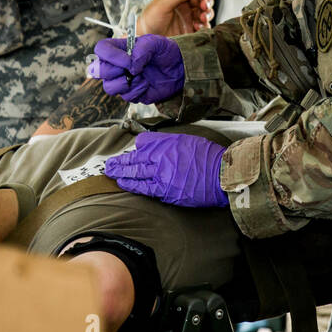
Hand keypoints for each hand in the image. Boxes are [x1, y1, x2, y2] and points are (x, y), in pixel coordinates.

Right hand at [90, 34, 184, 102]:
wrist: (179, 68)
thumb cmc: (165, 52)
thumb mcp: (156, 43)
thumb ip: (142, 49)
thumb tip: (131, 66)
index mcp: (119, 49)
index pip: (101, 50)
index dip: (110, 56)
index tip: (127, 60)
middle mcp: (117, 65)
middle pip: (99, 71)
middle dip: (115, 71)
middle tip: (132, 69)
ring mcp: (123, 80)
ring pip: (109, 87)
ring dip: (126, 83)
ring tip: (141, 76)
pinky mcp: (132, 93)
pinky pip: (126, 97)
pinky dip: (138, 90)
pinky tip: (147, 84)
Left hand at [105, 131, 227, 207]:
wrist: (221, 175)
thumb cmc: (208, 157)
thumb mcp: (187, 140)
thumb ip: (168, 142)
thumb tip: (154, 146)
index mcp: (167, 143)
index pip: (142, 142)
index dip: (138, 147)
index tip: (135, 152)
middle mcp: (161, 158)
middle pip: (134, 158)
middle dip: (120, 161)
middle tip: (109, 164)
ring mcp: (162, 175)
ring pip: (134, 173)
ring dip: (120, 172)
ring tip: (110, 172)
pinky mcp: (166, 191)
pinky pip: (143, 188)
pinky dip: (131, 185)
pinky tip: (123, 183)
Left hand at [137, 0, 214, 36]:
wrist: (146, 39)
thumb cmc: (149, 20)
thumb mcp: (162, 4)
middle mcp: (184, 5)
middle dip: (206, 1)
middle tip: (204, 7)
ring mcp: (188, 18)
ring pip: (205, 12)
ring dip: (207, 14)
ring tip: (202, 18)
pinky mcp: (191, 30)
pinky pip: (203, 26)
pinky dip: (205, 26)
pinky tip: (198, 27)